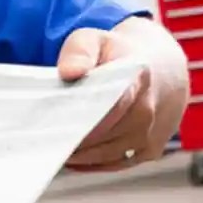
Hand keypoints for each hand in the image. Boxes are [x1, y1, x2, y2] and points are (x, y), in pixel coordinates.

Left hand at [59, 26, 172, 171]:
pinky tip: (70, 156)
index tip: (51, 124)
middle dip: (70, 139)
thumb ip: (79, 51)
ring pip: (105, 155)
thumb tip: (69, 71)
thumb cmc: (118, 55)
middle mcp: (147, 112)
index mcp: (135, 81)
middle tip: (40, 140)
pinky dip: (91, 163)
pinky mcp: (149, 152)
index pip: (104, 107)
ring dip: (77, 155)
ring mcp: (150, 135)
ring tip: (50, 148)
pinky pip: (114, 163)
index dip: (76, 119)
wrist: (162, 72)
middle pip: (101, 136)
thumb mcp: (95, 39)